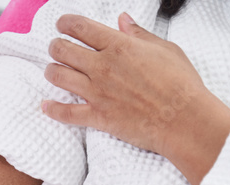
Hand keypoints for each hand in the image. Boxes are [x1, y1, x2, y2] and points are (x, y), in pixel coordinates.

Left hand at [41, 13, 229, 184]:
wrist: (183, 119)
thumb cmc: (180, 84)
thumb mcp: (164, 49)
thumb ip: (139, 34)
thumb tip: (123, 19)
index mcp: (119, 46)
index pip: (81, 28)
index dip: (66, 23)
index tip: (61, 24)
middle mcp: (103, 66)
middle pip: (63, 50)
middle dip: (55, 47)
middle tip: (56, 48)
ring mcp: (97, 92)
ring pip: (58, 76)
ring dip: (52, 71)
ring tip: (53, 71)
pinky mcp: (97, 116)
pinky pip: (66, 113)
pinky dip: (52, 109)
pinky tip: (46, 105)